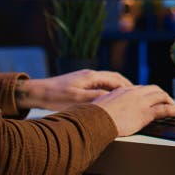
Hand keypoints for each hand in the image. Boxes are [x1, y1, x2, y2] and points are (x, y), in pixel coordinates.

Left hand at [16, 69, 132, 110]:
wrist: (37, 92)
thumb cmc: (56, 96)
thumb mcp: (77, 99)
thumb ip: (96, 98)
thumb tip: (114, 99)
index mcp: (91, 76)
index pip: (116, 79)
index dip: (128, 87)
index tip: (137, 95)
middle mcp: (90, 74)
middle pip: (113, 78)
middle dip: (125, 86)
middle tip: (136, 95)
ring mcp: (84, 78)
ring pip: (106, 82)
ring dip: (117, 88)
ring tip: (125, 98)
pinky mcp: (79, 83)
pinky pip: (99, 85)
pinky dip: (107, 90)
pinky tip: (108, 100)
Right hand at [93, 85, 174, 135]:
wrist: (93, 120)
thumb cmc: (92, 117)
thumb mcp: (99, 106)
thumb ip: (106, 105)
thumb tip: (102, 110)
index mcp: (123, 90)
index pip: (141, 89)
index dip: (149, 94)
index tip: (152, 99)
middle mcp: (134, 93)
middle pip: (154, 90)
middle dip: (163, 95)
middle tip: (168, 103)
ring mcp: (141, 102)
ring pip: (162, 97)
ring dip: (172, 102)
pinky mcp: (146, 113)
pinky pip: (166, 110)